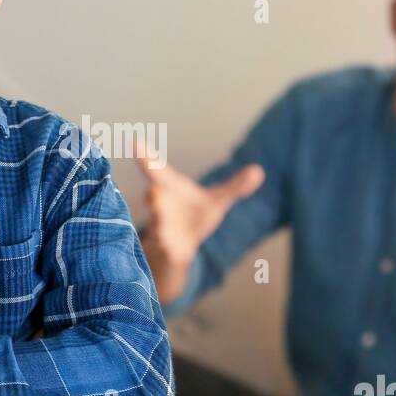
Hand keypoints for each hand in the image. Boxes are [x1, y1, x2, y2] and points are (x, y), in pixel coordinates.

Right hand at [132, 136, 264, 304]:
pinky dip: (167, 250)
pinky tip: (174, 252)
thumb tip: (259, 171)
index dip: (147, 157)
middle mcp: (161, 206)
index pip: (157, 170)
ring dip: (159, 224)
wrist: (179, 247)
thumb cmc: (194, 216)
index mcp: (170, 189)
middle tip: (154, 190)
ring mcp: (161, 229)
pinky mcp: (167, 250)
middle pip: (153, 198)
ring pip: (157, 226)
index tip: (135, 142)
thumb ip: (235, 187)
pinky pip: (165, 251)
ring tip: (161, 224)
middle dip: (154, 196)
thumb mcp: (217, 200)